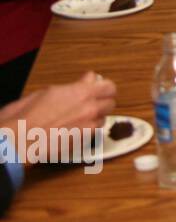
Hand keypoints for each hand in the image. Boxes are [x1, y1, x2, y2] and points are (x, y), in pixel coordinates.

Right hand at [0, 72, 116, 146]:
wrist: (18, 140)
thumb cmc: (26, 115)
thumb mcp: (48, 91)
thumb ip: (74, 86)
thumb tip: (88, 79)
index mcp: (82, 92)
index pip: (110, 87)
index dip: (104, 88)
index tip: (98, 88)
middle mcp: (90, 109)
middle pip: (111, 103)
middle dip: (102, 102)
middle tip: (89, 102)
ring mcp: (89, 127)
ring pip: (103, 119)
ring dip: (96, 117)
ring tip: (78, 118)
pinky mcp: (84, 142)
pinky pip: (94, 134)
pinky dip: (88, 131)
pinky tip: (73, 130)